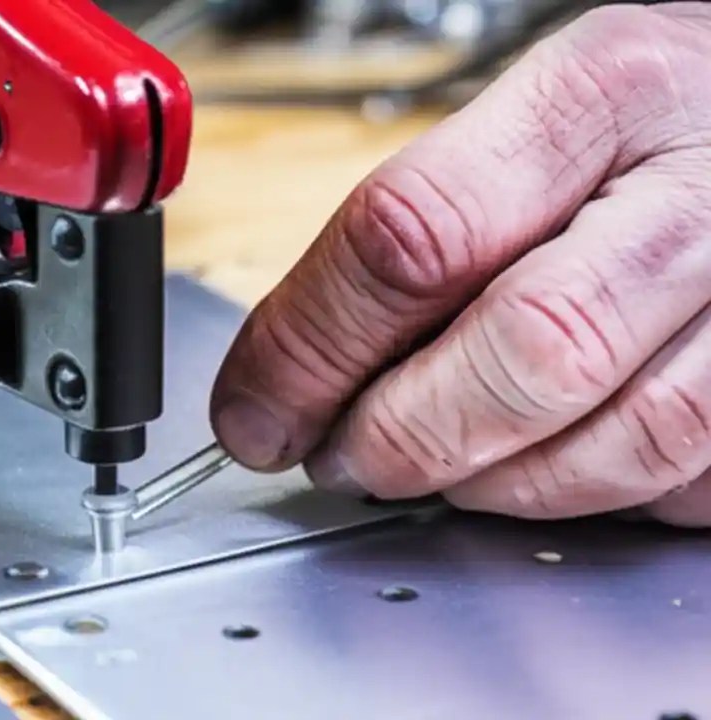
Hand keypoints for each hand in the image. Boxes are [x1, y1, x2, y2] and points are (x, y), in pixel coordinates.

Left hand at [209, 3, 710, 526]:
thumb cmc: (651, 124)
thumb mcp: (533, 124)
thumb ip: (421, 229)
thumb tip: (291, 367)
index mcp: (600, 93)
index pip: (412, 236)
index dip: (311, 346)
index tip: (257, 410)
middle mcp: (701, 187)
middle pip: (525, 349)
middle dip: (402, 433)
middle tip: (345, 455)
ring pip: (620, 440)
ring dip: (497, 482)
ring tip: (442, 463)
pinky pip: (682, 483)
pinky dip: (595, 495)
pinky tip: (550, 459)